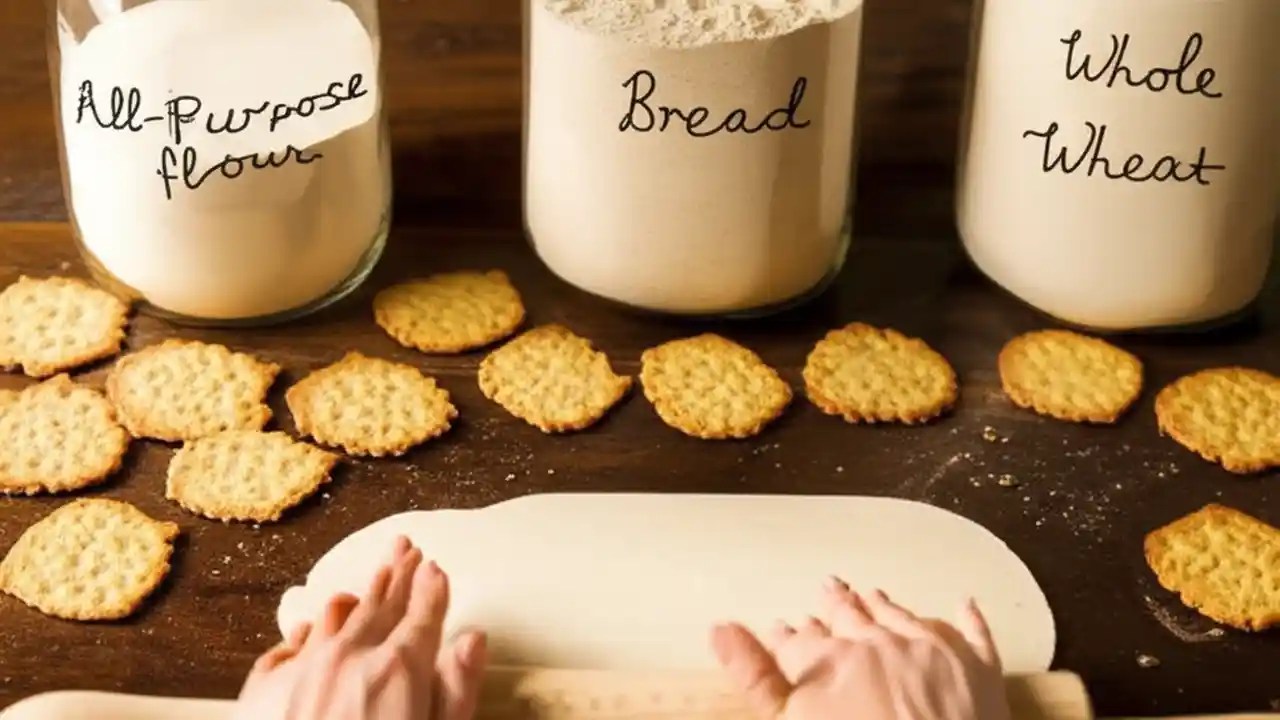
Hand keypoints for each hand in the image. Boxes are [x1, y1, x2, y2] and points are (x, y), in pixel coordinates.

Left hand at [232, 537, 487, 719]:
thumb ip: (457, 690)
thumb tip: (472, 641)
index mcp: (399, 668)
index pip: (423, 613)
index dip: (433, 588)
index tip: (437, 568)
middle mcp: (350, 657)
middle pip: (381, 604)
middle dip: (397, 574)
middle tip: (407, 549)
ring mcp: (304, 671)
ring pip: (335, 615)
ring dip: (358, 593)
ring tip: (371, 576)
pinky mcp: (265, 695)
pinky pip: (289, 646)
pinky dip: (308, 629)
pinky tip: (313, 624)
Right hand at [711, 579, 1010, 719]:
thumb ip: (755, 677)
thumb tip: (719, 628)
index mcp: (831, 657)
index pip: (800, 639)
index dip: (787, 634)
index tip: (782, 626)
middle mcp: (880, 640)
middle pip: (850, 616)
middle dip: (835, 604)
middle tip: (827, 588)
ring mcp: (932, 651)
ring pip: (902, 616)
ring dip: (884, 605)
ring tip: (872, 594)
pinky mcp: (979, 669)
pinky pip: (973, 634)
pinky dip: (966, 618)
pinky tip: (964, 604)